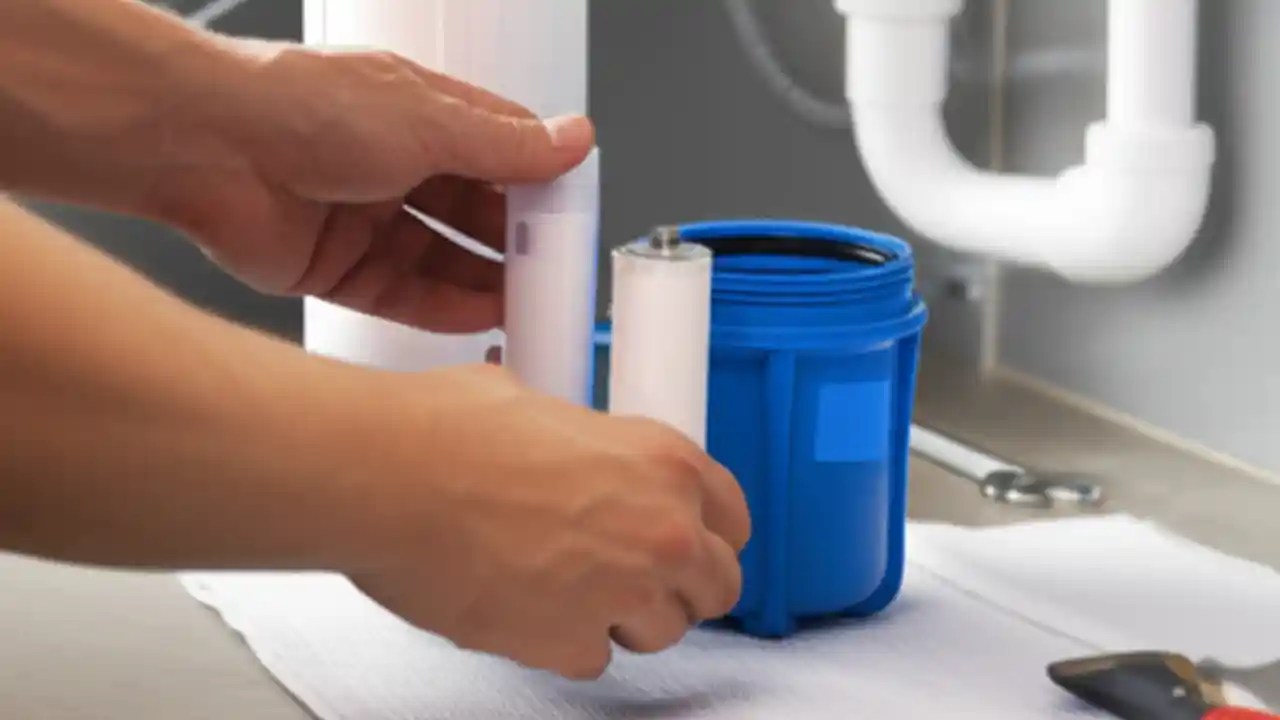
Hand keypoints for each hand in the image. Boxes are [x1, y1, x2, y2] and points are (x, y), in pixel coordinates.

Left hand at [154, 43, 594, 332]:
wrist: (202, 144)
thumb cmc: (300, 104)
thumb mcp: (428, 121)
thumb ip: (504, 146)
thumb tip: (572, 139)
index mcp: (420, 114)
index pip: (500, 151)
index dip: (540, 183)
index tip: (574, 215)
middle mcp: (394, 165)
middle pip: (475, 213)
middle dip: (518, 243)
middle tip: (559, 272)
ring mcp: (365, 219)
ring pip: (444, 260)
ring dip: (488, 282)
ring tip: (532, 305)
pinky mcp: (336, 269)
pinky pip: (404, 297)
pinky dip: (445, 308)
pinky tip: (483, 317)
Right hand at [351, 364, 750, 678]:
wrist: (388, 477)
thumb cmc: (447, 431)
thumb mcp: (546, 410)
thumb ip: (593, 449)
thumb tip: (581, 456)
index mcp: (665, 462)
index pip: (734, 519)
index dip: (706, 533)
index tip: (688, 541)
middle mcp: (662, 531)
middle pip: (716, 587)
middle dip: (680, 586)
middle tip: (634, 575)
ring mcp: (622, 594)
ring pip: (661, 632)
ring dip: (625, 617)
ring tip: (569, 587)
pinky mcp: (569, 644)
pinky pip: (594, 660)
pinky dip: (566, 642)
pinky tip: (529, 606)